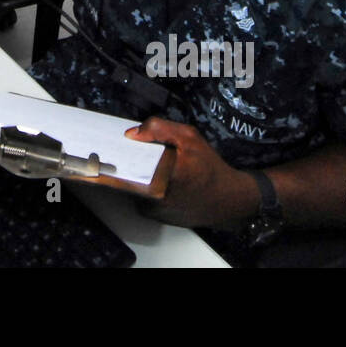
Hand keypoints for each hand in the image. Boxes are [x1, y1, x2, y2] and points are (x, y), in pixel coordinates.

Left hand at [125, 117, 258, 229]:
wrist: (228, 199)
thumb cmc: (210, 168)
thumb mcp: (189, 137)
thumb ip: (159, 128)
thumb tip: (132, 134)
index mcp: (162, 175)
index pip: (125, 162)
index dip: (120, 152)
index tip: (117, 146)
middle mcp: (155, 197)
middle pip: (126, 174)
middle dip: (130, 162)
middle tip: (143, 156)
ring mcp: (155, 210)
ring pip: (133, 187)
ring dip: (138, 176)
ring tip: (157, 168)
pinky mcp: (157, 218)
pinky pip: (142, 198)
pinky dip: (147, 189)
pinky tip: (162, 182)